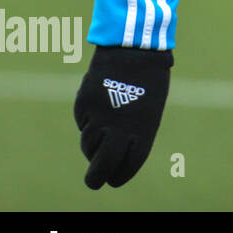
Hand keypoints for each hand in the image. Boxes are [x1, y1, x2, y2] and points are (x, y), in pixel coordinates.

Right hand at [74, 45, 172, 188]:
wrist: (134, 49)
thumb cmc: (148, 81)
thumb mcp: (149, 110)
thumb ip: (134, 133)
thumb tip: (113, 153)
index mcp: (143, 128)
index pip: (130, 163)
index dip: (121, 176)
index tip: (114, 181)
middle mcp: (119, 126)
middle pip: (103, 164)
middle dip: (96, 178)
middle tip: (94, 182)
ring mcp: (99, 115)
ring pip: (89, 145)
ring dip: (93, 146)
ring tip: (104, 131)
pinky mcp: (84, 105)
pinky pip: (83, 123)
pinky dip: (89, 122)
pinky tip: (100, 106)